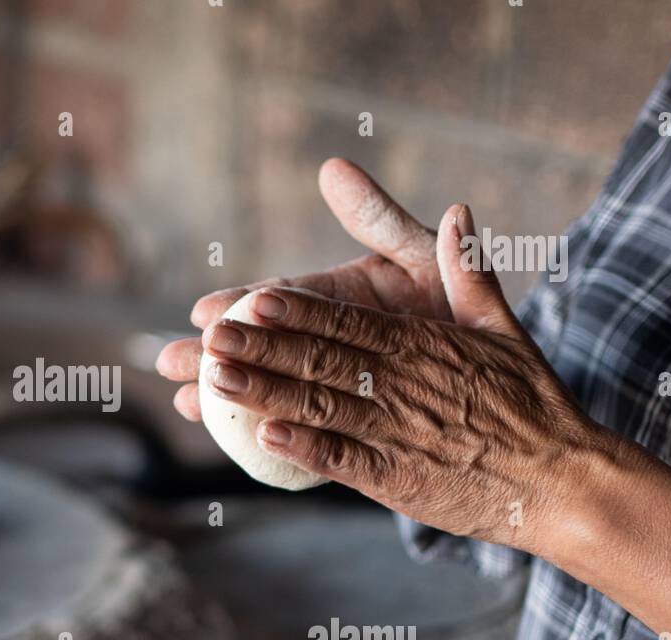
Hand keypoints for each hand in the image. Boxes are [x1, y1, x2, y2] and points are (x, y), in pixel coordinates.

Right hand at [157, 158, 450, 420]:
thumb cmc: (460, 308)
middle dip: (215, 356)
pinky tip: (237, 440)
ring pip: (272, 391)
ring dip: (228, 398)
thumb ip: (380, 219)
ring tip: (186, 403)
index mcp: (338, 300)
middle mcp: (328, 341)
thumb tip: (334, 169)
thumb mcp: (421, 257)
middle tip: (170, 361)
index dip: (241, 307)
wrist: (500, 379)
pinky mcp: (347, 421)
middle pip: (262, 348)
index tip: (204, 311)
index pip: (280, 301)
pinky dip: (270, 437)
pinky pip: (303, 431)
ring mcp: (334, 382)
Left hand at [196, 203, 620, 551]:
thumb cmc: (533, 403)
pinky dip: (305, 449)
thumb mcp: (505, 329)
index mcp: (423, 345)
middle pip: (321, 361)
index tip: (255, 297)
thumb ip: (471, 272)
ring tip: (215, 382)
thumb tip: (457, 211)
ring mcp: (398, 433)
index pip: (349, 322)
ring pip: (321, 408)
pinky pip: (343, 461)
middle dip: (262, 348)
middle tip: (209, 338)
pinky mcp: (398, 479)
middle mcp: (403, 385)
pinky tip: (264, 438)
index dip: (299, 310)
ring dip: (265, 394)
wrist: (567, 480)